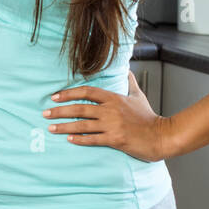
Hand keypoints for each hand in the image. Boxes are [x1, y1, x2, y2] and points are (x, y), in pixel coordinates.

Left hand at [44, 72, 172, 161]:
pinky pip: (93, 139)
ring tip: (51, 128)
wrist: (162, 136)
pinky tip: (69, 139)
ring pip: (82, 125)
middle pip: (80, 108)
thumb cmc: (149, 118)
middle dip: (60, 111)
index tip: (54, 96)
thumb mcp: (138, 96)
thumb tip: (126, 70)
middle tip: (45, 113)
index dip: (69, 93)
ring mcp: (113, 125)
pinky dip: (79, 139)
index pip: (87, 92)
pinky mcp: (115, 139)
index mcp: (114, 99)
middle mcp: (111, 111)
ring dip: (64, 126)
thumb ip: (129, 83)